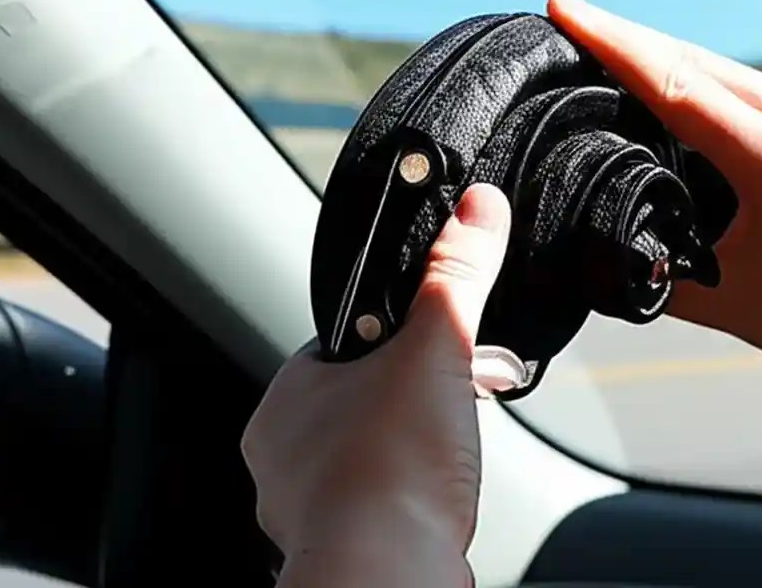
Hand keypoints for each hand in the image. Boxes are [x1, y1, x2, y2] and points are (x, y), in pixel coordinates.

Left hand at [241, 184, 510, 586]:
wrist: (387, 574)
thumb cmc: (389, 471)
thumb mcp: (436, 347)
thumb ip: (457, 274)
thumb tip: (476, 209)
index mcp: (288, 395)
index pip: (346, 344)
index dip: (402, 337)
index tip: (439, 342)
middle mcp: (285, 453)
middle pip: (367, 399)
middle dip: (421, 397)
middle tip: (457, 399)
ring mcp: (310, 504)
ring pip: (374, 454)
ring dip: (420, 448)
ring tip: (452, 452)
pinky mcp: (344, 544)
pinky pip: (384, 503)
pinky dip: (416, 496)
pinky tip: (441, 496)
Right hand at [548, 0, 761, 374]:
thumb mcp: (733, 303)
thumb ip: (659, 276)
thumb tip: (597, 260)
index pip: (675, 85)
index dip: (612, 44)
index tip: (563, 5)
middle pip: (691, 58)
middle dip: (622, 34)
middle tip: (564, 13)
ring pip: (717, 64)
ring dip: (656, 51)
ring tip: (597, 42)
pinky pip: (740, 82)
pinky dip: (691, 74)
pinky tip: (661, 80)